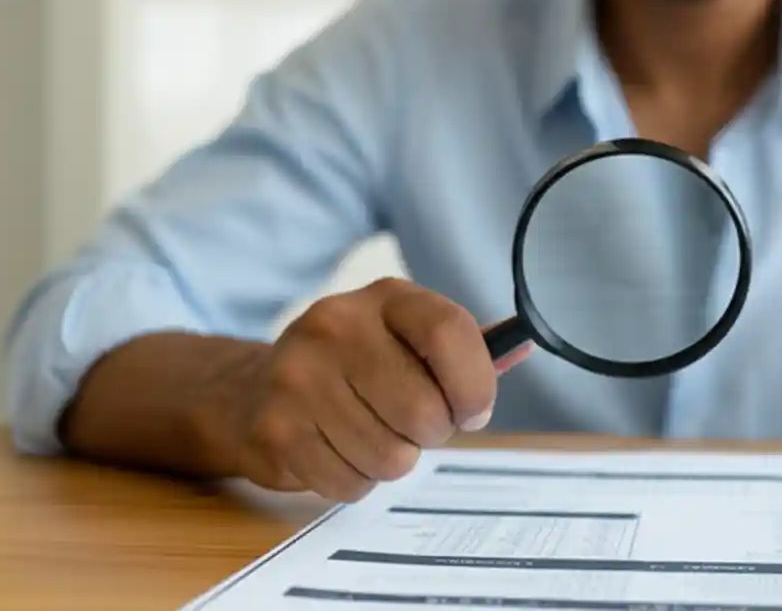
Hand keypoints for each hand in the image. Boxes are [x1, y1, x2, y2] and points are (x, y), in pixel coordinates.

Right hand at [224, 278, 529, 500]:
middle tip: (415, 426)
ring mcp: (299, 377)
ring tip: (371, 434)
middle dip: (432, 433)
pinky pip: (351, 483)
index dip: (475, 385)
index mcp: (385, 297)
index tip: (473, 411)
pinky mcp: (276, 430)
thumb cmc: (359, 366)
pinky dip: (356, 480)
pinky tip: (339, 449)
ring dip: (393, 460)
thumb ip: (464, 347)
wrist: (256, 388)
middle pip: (424, 410)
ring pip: (390, 457)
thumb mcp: (408, 337)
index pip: (449, 334)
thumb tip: (525, 347)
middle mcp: (336, 326)